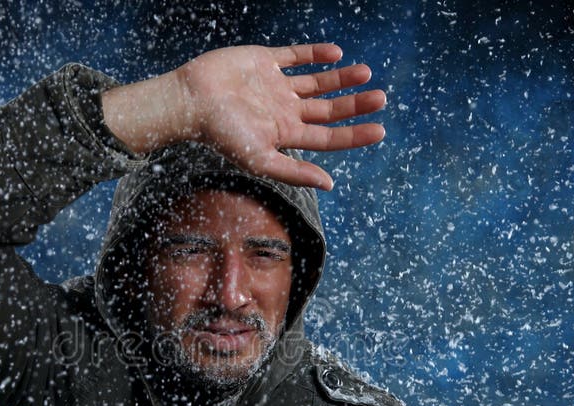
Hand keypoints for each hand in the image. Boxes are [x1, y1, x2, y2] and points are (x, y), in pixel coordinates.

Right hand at [102, 43, 385, 189]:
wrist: (191, 101)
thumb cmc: (221, 135)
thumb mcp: (260, 160)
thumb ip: (294, 172)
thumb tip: (331, 184)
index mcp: (285, 135)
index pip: (328, 137)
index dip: (355, 135)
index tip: (381, 130)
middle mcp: (284, 111)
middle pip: (328, 109)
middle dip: (355, 104)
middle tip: (382, 97)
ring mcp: (275, 86)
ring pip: (317, 82)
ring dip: (341, 78)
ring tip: (366, 72)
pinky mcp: (263, 62)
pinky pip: (294, 57)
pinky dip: (315, 54)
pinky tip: (336, 53)